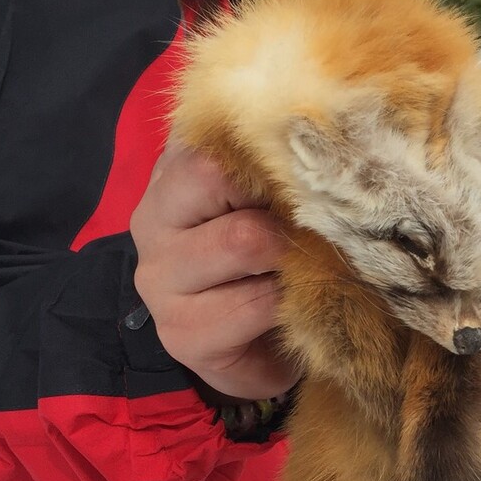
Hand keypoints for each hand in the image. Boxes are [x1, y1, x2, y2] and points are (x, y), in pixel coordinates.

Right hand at [131, 144, 299, 400]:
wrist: (261, 351)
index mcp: (173, 173)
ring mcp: (159, 279)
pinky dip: (289, 303)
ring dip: (292, 255)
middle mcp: (152, 219)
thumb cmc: (271, 261)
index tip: (308, 168)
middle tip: (308, 222)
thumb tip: (327, 128)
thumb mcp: (271, 200)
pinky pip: (255, 304)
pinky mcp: (182, 333)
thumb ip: (275, 163)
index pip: (212, 132)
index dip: (268, 148)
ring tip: (305, 267)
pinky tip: (291, 308)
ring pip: (244, 239)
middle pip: (213, 173)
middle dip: (278, 197)